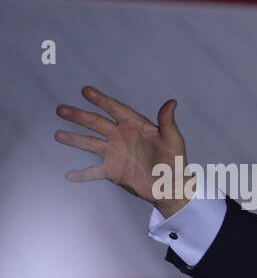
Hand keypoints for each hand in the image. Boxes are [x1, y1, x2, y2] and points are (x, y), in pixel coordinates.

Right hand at [55, 87, 189, 216]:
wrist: (171, 187)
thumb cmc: (176, 162)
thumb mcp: (173, 141)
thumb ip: (168, 122)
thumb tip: (172, 102)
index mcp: (135, 126)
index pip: (116, 109)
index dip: (101, 100)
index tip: (86, 91)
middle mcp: (121, 137)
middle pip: (97, 124)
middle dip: (79, 116)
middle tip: (61, 110)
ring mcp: (115, 154)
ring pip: (90, 144)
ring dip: (74, 140)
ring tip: (58, 135)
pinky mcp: (113, 171)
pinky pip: (94, 172)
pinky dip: (82, 174)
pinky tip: (69, 174)